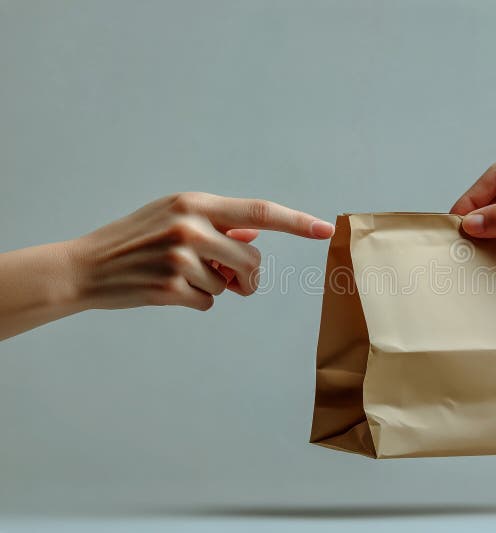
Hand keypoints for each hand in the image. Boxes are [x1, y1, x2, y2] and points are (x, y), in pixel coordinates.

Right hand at [66, 192, 333, 310]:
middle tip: (223, 275)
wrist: (84, 267)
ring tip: (179, 275)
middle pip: (252, 261)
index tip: (325, 229)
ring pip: (231, 285)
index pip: (259, 212)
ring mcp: (181, 257)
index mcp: (195, 203)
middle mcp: (191, 225)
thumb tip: (255, 235)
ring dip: (215, 287)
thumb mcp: (173, 217)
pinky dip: (195, 301)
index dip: (296, 222)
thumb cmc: (135, 241)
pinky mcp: (171, 286)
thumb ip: (216, 224)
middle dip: (245, 276)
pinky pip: (209, 302)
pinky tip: (168, 289)